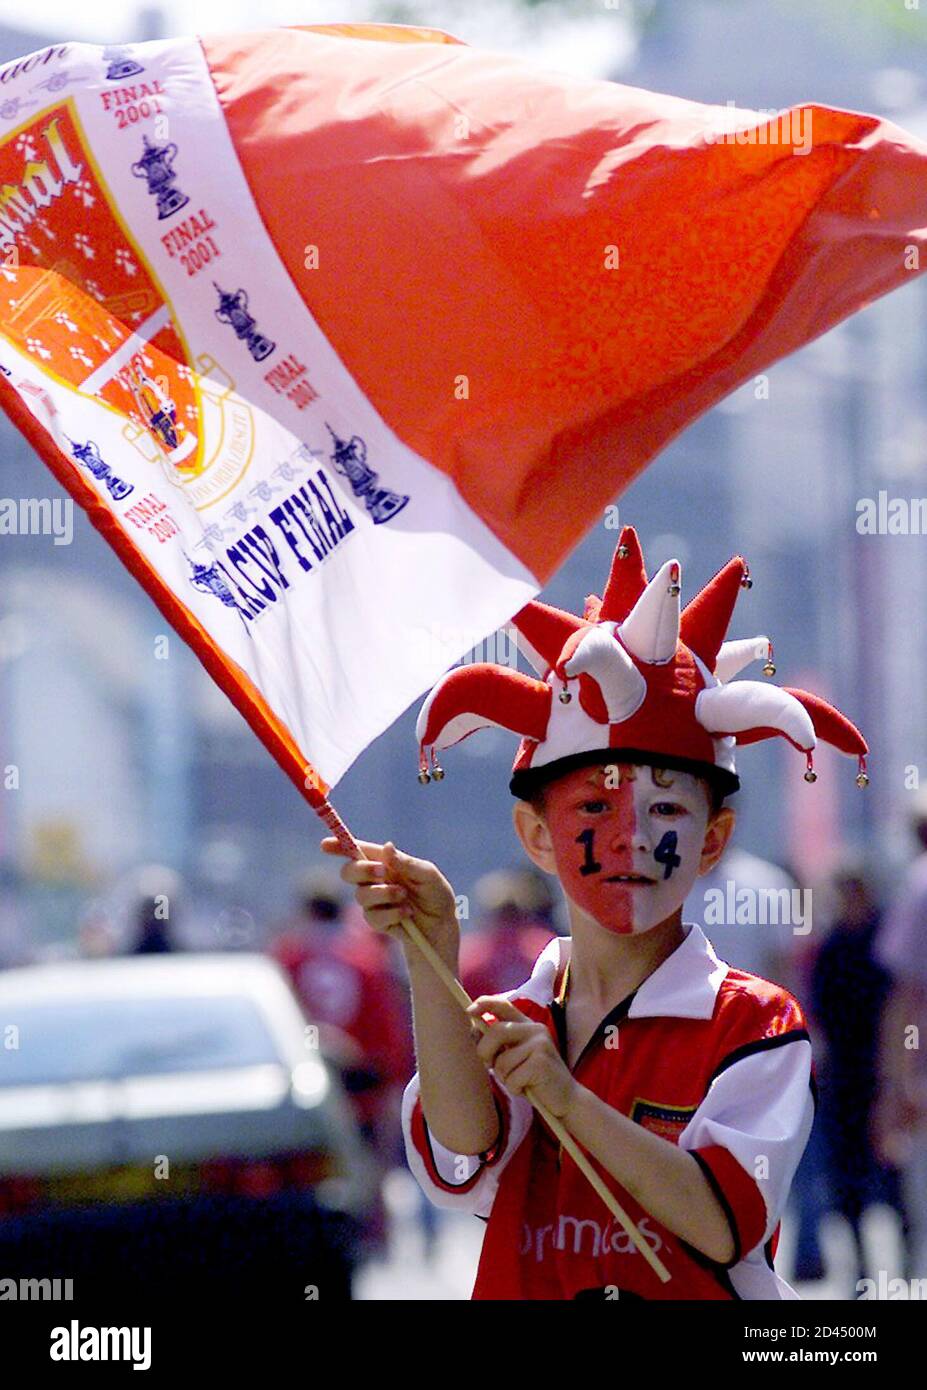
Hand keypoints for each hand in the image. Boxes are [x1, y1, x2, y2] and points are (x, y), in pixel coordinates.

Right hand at [320, 835, 459, 965]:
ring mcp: (374, 901)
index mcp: (386, 863)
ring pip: (361, 895)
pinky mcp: (377, 921)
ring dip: (384, 894)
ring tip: (405, 897)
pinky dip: (391, 913)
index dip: (339, 846)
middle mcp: (375, 880)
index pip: (358, 851)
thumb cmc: (437, 896)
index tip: (325, 845)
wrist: (441, 927)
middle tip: (381, 872)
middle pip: (350, 872)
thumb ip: (406, 863)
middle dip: (362, 870)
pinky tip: (406, 913)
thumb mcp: (428, 875)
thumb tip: (387, 846)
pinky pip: (372, 916)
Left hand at [468, 995, 577, 1119]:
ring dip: (505, 1078)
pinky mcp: (541, 1062)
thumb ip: (499, 1043)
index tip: (469, 1011)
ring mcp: (540, 1044)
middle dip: (484, 1052)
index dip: (485, 1004)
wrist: (565, 1099)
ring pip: (502, 1060)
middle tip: (490, 1066)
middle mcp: (535, 1029)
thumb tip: (473, 1031)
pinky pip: (512, 1078)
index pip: (504, 1005)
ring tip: (519, 1081)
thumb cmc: (534, 1079)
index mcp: (527, 1025)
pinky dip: (515, 1088)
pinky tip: (528, 1088)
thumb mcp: (515, 1056)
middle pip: (496, 1032)